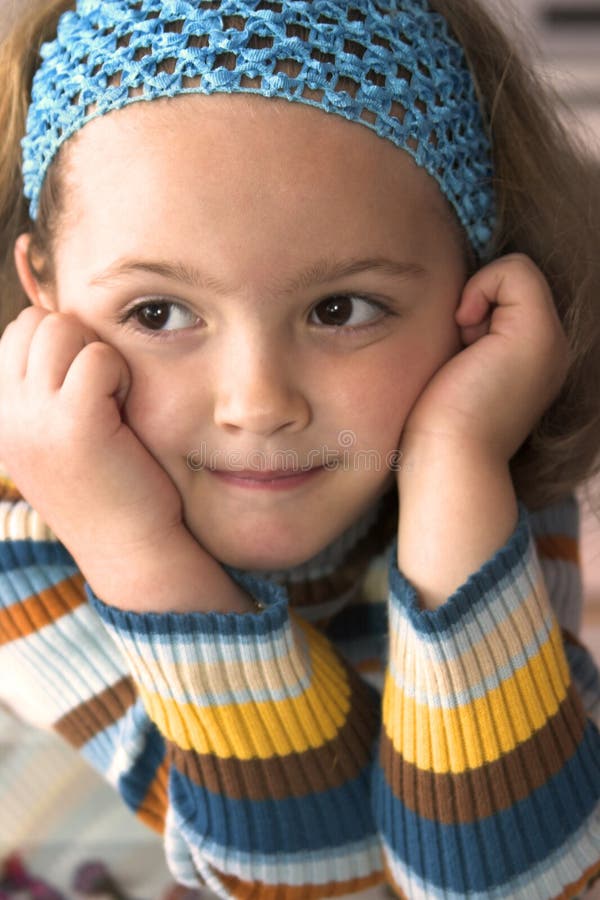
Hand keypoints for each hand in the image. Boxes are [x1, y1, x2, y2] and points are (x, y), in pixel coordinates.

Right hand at [0, 307, 185, 576]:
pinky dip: (119, 374)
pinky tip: (124, 410)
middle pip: (37, 322)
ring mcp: (32, 418)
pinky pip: (97, 356)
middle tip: (102, 393)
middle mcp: (2, 414)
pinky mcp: (74, 423)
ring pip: (62, 329)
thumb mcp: (56, 434)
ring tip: (111, 401)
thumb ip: (44, 386)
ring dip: (98, 355)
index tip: (85, 390)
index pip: (18, 331)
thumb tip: (56, 320)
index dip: (64, 345)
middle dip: (79, 342)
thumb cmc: (107, 484)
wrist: (131, 549)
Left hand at [399, 253, 568, 464]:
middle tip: (460, 351)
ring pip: (516, 274)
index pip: (509, 296)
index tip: (456, 347)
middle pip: (512, 283)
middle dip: (475, 303)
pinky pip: (516, 269)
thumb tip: (454, 302)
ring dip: (476, 300)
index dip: (475, 305)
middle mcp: (551, 350)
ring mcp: (551, 341)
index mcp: (532, 360)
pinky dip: (481, 286)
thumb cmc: (436, 427)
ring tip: (464, 350)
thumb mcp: (455, 369)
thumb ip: (468, 335)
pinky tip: (464, 328)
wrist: (449, 461)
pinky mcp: (537, 333)